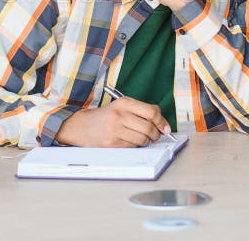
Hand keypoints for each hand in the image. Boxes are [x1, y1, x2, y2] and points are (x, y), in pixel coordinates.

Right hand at [55, 97, 170, 146]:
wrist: (82, 126)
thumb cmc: (107, 116)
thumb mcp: (123, 107)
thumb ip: (143, 111)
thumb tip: (164, 125)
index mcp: (124, 102)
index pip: (152, 112)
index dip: (162, 121)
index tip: (166, 128)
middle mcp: (119, 114)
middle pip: (149, 127)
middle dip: (156, 134)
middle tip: (154, 136)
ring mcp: (114, 129)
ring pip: (142, 139)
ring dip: (146, 141)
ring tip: (141, 138)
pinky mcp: (111, 143)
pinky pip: (133, 147)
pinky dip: (135, 146)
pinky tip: (129, 141)